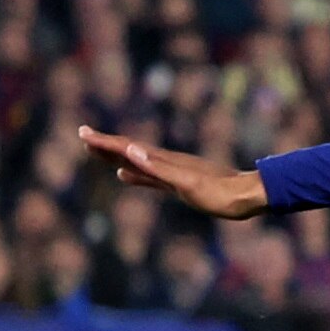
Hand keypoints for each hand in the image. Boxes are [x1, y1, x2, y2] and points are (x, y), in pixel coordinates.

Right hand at [78, 124, 269, 219]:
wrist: (247, 197)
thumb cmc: (220, 194)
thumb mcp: (188, 184)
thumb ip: (160, 169)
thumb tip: (132, 151)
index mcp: (165, 160)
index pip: (128, 147)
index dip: (104, 141)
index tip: (83, 133)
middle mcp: (167, 162)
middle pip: (129, 150)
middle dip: (105, 144)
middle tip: (82, 135)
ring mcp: (172, 171)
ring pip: (137, 160)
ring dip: (115, 155)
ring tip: (96, 150)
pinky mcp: (179, 183)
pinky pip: (149, 175)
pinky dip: (133, 173)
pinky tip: (124, 174)